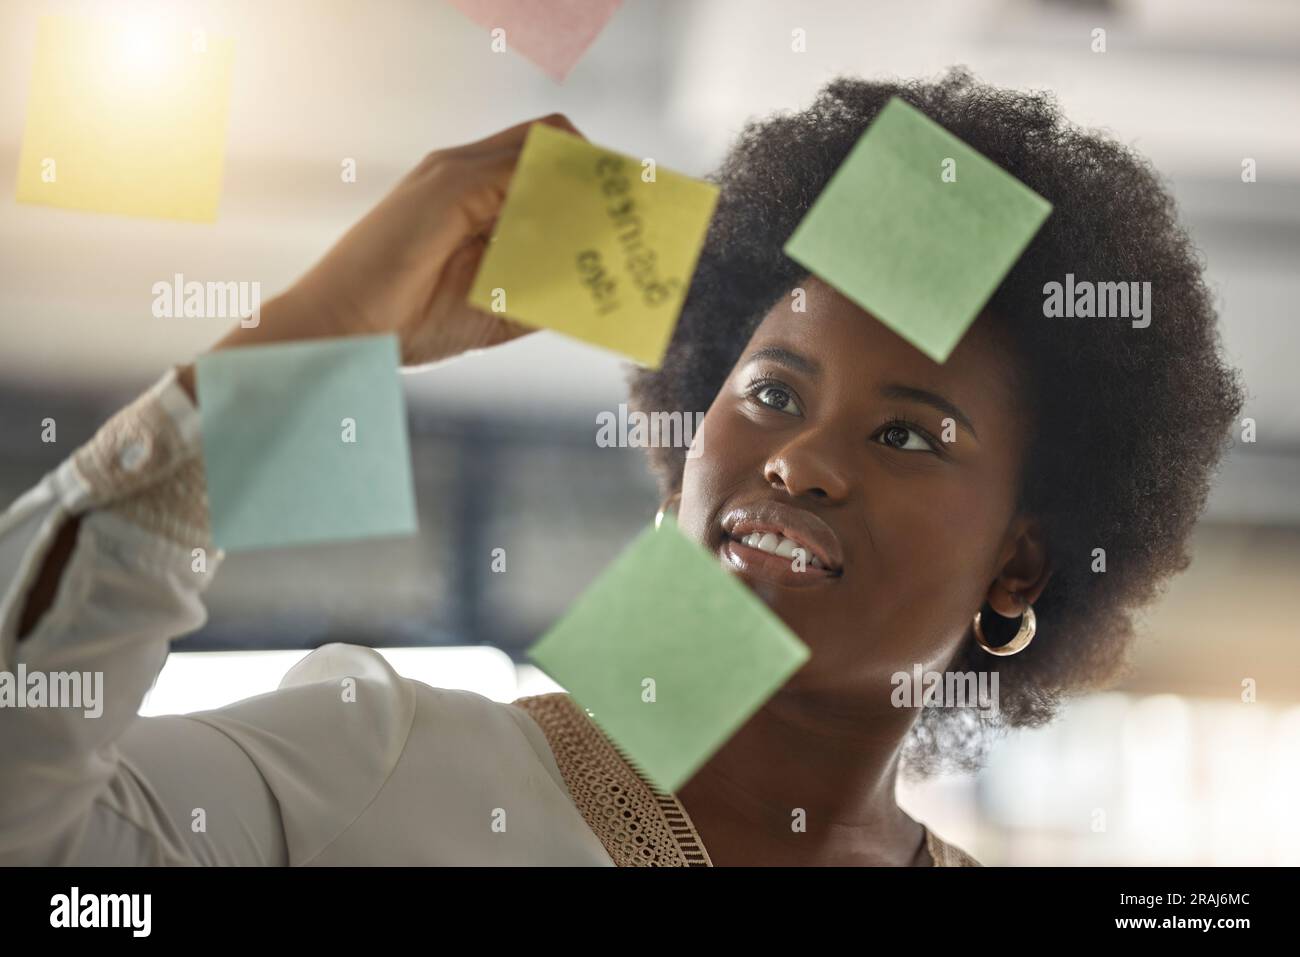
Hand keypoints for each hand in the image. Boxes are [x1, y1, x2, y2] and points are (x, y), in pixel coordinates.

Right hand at [189, 112, 585, 383]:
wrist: (344, 333)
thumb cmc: (406, 324)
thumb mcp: (495, 310)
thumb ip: (541, 295)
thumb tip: (594, 298)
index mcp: (472, 195)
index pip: (546, 162)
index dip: (589, 186)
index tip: (622, 226)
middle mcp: (465, 172)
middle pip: (553, 142)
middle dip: (599, 179)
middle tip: (633, 225)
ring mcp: (455, 173)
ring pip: (546, 149)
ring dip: (587, 187)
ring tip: (617, 234)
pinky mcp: (449, 186)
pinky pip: (524, 172)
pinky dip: (561, 199)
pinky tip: (581, 238)